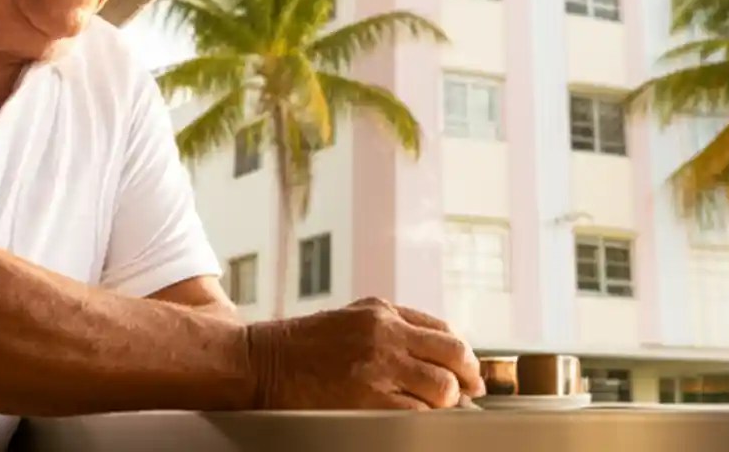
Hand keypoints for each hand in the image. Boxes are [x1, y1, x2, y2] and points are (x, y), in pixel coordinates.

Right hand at [246, 297, 484, 409]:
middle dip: (467, 378)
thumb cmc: (304, 346)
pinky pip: (416, 413)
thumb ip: (392, 326)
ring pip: (442, 388)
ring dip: (446, 402)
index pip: (444, 331)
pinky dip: (423, 418)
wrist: (261, 362)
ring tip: (435, 408)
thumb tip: (436, 351)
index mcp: (383, 311)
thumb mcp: (351, 318)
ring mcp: (377, 366)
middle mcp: (385, 333)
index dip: (463, 356)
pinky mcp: (367, 398)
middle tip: (467, 394)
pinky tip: (414, 418)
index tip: (467, 373)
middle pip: (453, 355)